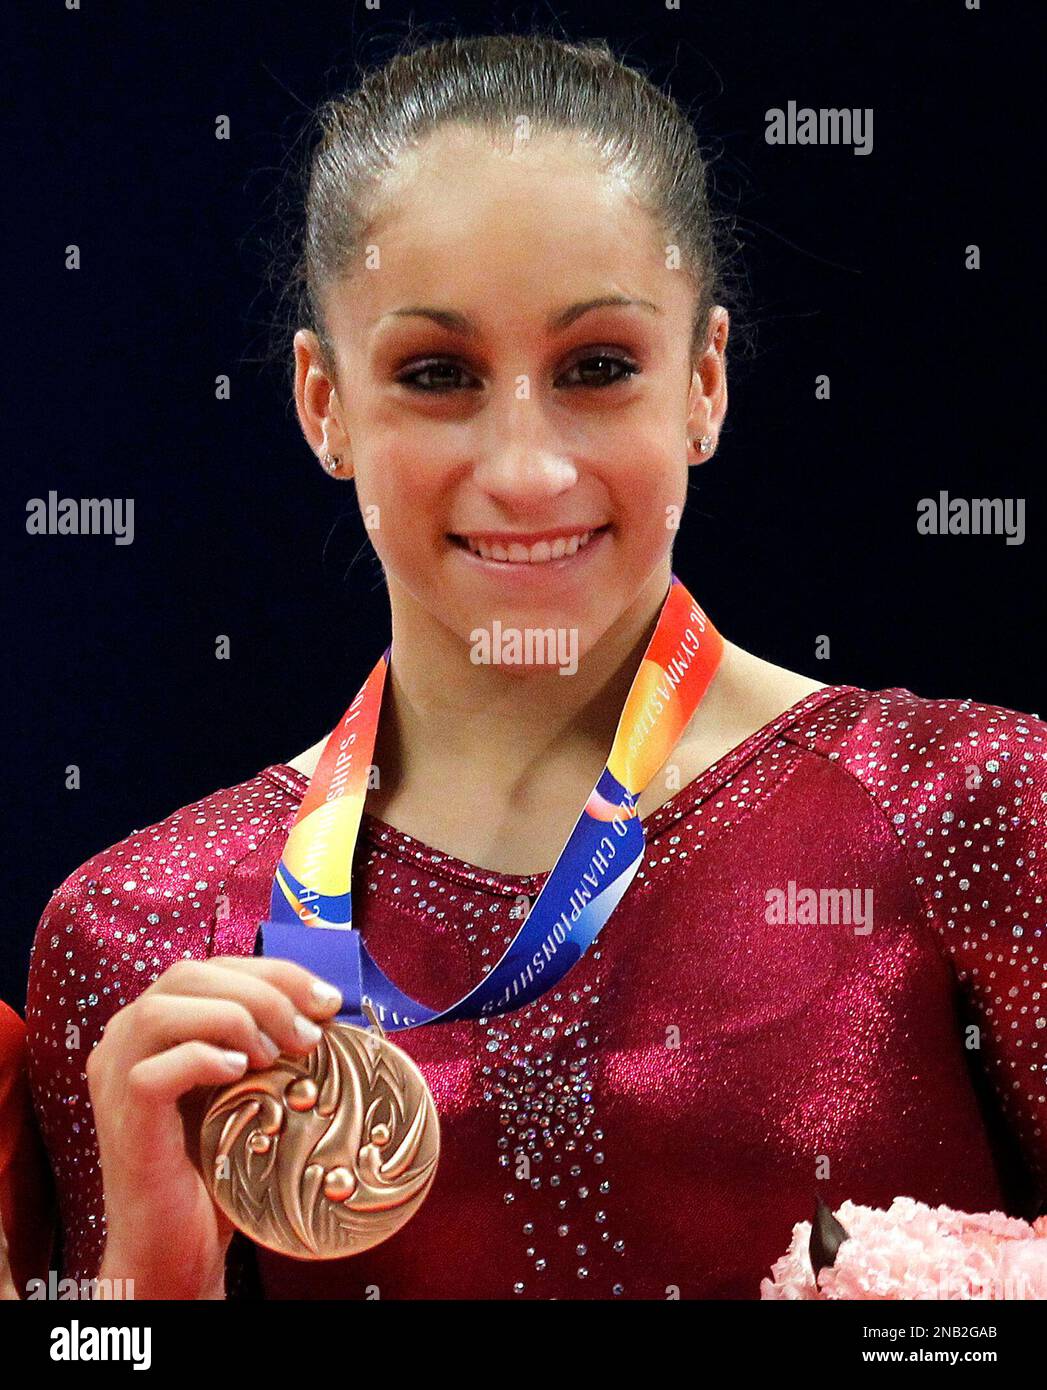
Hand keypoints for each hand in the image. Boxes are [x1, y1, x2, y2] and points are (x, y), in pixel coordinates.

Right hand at [87, 956, 341, 1298]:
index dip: (275, 972)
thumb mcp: (248, 1089)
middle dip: (263, 992)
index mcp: (156, 1023)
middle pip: (189, 976)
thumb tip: (325, 1011)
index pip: (213, 967)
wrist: (177, 1247)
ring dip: (234, 1018)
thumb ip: (269, 1044)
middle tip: (309, 1033)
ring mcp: (115, 1077)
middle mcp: (125, 1039)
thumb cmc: (216, 1167)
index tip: (327, 999)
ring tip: (275, 1056)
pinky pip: (151, 1072)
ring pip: (163, 1009)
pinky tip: (241, 1074)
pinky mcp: (122, 1119)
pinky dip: (202, 1060)